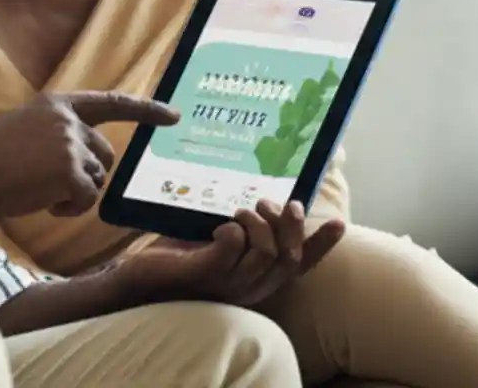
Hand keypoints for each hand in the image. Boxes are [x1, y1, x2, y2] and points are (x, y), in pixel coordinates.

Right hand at [0, 91, 178, 220]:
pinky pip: (87, 199)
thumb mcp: (24, 132)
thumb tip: (90, 165)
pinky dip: (70, 208)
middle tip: (53, 187)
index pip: (111, 103)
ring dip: (74, 194)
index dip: (146, 110)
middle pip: (105, 155)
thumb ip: (57, 137)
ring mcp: (70, 144)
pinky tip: (45, 205)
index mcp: (56, 105)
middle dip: (88, 175)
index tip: (173, 116)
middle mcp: (68, 120)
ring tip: (38, 192)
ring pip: (96, 180)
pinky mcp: (70, 171)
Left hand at [117, 200, 345, 306]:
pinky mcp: (205, 274)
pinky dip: (231, 229)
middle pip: (289, 257)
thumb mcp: (217, 236)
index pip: (300, 265)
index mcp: (257, 278)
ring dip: (257, 223)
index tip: (339, 222)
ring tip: (240, 210)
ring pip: (266, 252)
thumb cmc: (178, 255)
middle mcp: (249, 286)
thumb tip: (261, 191)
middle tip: (276, 203)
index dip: (321, 245)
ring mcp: (228, 284)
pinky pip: (233, 246)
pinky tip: (219, 226)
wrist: (138, 276)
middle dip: (289, 225)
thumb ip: (241, 225)